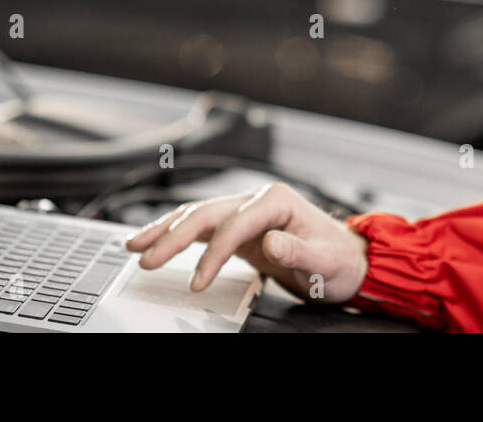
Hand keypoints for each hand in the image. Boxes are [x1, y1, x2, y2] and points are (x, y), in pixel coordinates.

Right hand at [124, 182, 369, 303]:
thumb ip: (298, 251)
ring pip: (197, 217)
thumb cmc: (338, 260)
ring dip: (165, 231)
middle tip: (143, 259)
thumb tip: (270, 242)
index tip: (197, 282)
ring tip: (134, 246)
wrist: (348, 261)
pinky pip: (203, 230)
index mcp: (277, 200)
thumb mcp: (325, 261)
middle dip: (172, 236)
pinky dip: (177, 236)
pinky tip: (155, 244)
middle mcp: (258, 200)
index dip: (212, 254)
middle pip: (206, 214)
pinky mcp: (241, 230)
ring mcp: (247, 213)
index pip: (233, 224)